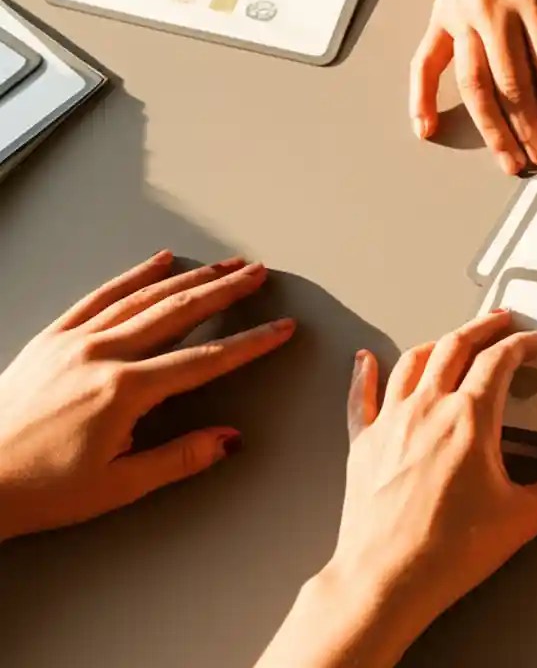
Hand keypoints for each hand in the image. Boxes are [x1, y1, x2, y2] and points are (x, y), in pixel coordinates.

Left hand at [0, 251, 293, 540]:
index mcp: (123, 391)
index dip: (250, 343)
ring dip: (190, 277)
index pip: (204, 361)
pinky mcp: (50, 339)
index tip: (280, 328)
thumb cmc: (39, 489)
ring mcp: (73, 342)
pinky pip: (99, 296)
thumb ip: (180, 458)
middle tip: (258, 273)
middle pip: (178, 312)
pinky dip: (132, 276)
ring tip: (224, 264)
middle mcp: (100, 355)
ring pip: (143, 297)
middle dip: (225, 290)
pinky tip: (157, 263)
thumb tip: (228, 439)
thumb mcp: (119, 485)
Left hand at [258, 311, 536, 666]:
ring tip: (453, 338)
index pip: (499, 361)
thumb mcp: (525, 515)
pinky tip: (366, 361)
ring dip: (438, 343)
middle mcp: (428, 409)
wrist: (385, 579)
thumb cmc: (448, 551)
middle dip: (482, 328)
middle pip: (455, 346)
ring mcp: (391, 423)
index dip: (520, 344)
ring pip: (413, 362)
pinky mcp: (363, 444)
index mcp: (469, 419)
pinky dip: (367, 374)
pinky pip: (363, 396)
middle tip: (500, 321)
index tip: (532, 341)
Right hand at [410, 0, 536, 174]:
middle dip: (532, 131)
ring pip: (474, 85)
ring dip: (491, 129)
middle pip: (514, 87)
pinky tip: (427, 127)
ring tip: (508, 159)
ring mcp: (462, 12)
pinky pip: (426, 61)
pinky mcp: (441, 12)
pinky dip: (421, 97)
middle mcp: (495, 8)